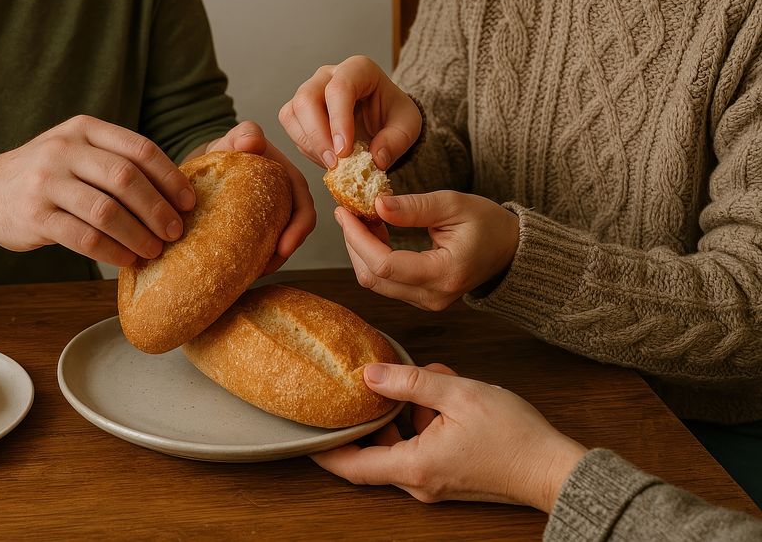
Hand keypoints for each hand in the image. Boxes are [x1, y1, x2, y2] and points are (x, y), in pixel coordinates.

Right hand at [0, 115, 195, 266]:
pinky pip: (83, 238)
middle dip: (157, 209)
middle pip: (126, 179)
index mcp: (84, 129)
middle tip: (176, 231)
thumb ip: (115, 160)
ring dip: (138, 234)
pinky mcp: (34, 216)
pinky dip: (112, 252)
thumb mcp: (76, 150)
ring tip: (155, 249)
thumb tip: (173, 193)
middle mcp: (64, 149)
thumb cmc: (46, 176)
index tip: (189, 202)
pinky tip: (127, 260)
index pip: (139, 149)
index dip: (170, 178)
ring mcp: (46, 182)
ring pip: (106, 211)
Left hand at [200, 121, 316, 272]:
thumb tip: (251, 142)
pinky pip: (259, 251)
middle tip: (260, 270)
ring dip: (265, 263)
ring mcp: (274, 220)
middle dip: (280, 257)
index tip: (283, 248)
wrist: (214, 161)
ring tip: (245, 275)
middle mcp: (287, 204)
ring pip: (276, 249)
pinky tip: (235, 271)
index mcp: (291, 183)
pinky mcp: (258, 232)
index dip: (298, 231)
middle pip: (293, 237)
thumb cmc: (232, 147)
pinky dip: (250, 262)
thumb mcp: (238, 137)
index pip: (304, 210)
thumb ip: (245, 134)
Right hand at [279, 56, 421, 170]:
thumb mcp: (408, 126)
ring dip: (309, 144)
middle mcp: (328, 75)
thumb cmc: (392, 115)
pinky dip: (305, 147)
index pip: (340, 87)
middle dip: (318, 136)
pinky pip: (291, 127)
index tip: (345, 152)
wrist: (381, 119)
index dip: (339, 121)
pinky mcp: (298, 110)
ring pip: (292, 113)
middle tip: (335, 164)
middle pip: (307, 98)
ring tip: (332, 164)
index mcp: (358, 69)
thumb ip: (396, 141)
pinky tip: (326, 158)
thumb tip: (376, 159)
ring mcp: (309, 90)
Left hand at [311, 363, 586, 511]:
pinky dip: (423, 424)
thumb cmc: (515, 436)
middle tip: (365, 389)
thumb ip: (410, 382)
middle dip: (372, 419)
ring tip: (422, 384)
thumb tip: (370, 374)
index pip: (352, 465)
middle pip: (375, 452)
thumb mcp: (458, 394)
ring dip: (404, 416)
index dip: (324, 451)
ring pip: (401, 446)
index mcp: (414, 466)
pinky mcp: (450, 479)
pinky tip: (441, 397)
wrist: (555, 469)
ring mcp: (435, 485)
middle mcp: (419, 483)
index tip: (304, 434)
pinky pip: (421, 450)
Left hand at [336, 191, 519, 310]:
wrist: (510, 249)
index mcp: (444, 274)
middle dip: (354, 243)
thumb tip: (376, 205)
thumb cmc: (488, 223)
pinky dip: (373, 257)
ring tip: (361, 218)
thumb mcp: (454, 204)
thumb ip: (414, 207)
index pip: (385, 265)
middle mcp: (432, 296)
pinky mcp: (421, 298)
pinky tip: (374, 232)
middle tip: (348, 211)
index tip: (344, 212)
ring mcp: (426, 301)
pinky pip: (386, 282)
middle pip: (374, 278)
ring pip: (375, 283)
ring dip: (360, 250)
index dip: (358, 239)